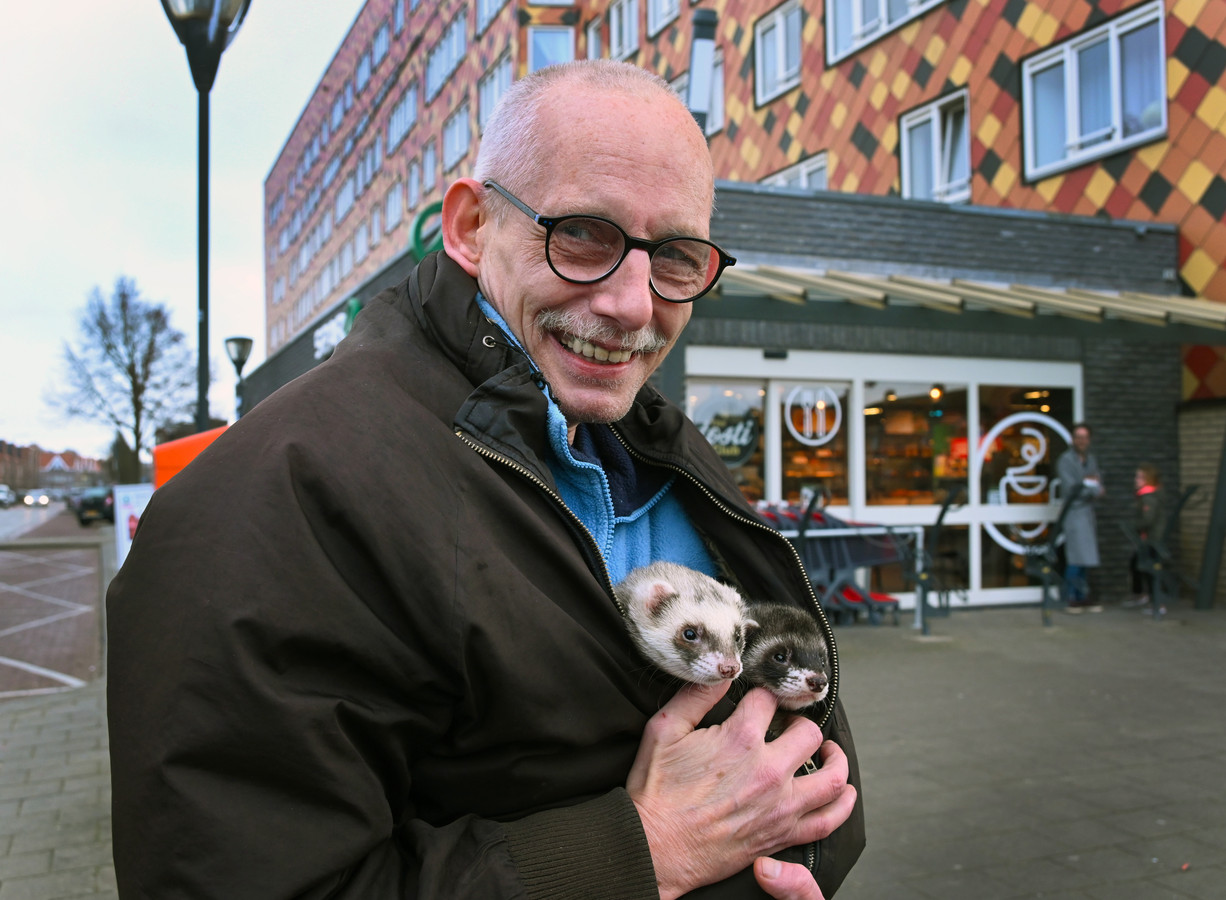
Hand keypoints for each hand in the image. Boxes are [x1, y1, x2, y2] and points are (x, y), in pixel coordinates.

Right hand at [626, 683, 855, 899]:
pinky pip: (828, 821)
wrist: (655, 849)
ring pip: (832, 777)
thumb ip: (694, 697)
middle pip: (808, 733)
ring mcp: (780, 806)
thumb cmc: (656, 794)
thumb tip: (719, 675)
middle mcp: (768, 771)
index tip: (756, 701)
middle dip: (799, 721)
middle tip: (789, 724)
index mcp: (740, 740)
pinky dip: (842, 805)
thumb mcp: (663, 731)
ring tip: (828, 751)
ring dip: (836, 759)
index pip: (767, 700)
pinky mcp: (782, 834)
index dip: (760, 695)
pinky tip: (843, 793)